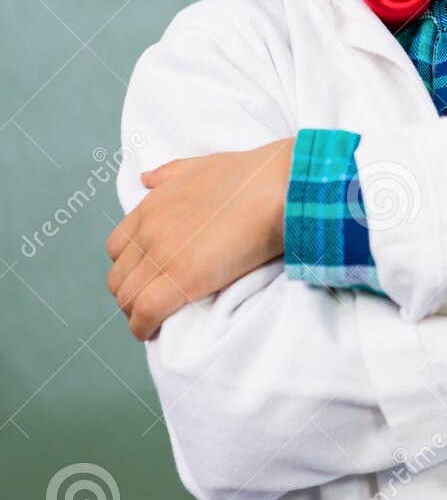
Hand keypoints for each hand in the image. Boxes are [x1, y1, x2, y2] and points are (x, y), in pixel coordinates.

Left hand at [106, 139, 294, 340]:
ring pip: (127, 298)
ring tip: (156, 321)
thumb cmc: (250, 177)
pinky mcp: (180, 279)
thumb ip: (169, 173)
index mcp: (151, 207)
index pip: (117, 249)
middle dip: (131, 294)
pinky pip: (144, 313)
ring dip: (137, 313)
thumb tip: (146, 179)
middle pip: (118, 278)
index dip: (130, 269)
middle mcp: (148, 231)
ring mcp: (162, 255)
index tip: (148, 279)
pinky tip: (151, 332)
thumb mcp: (199, 166)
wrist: (276, 188)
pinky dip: (142, 327)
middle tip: (153, 305)